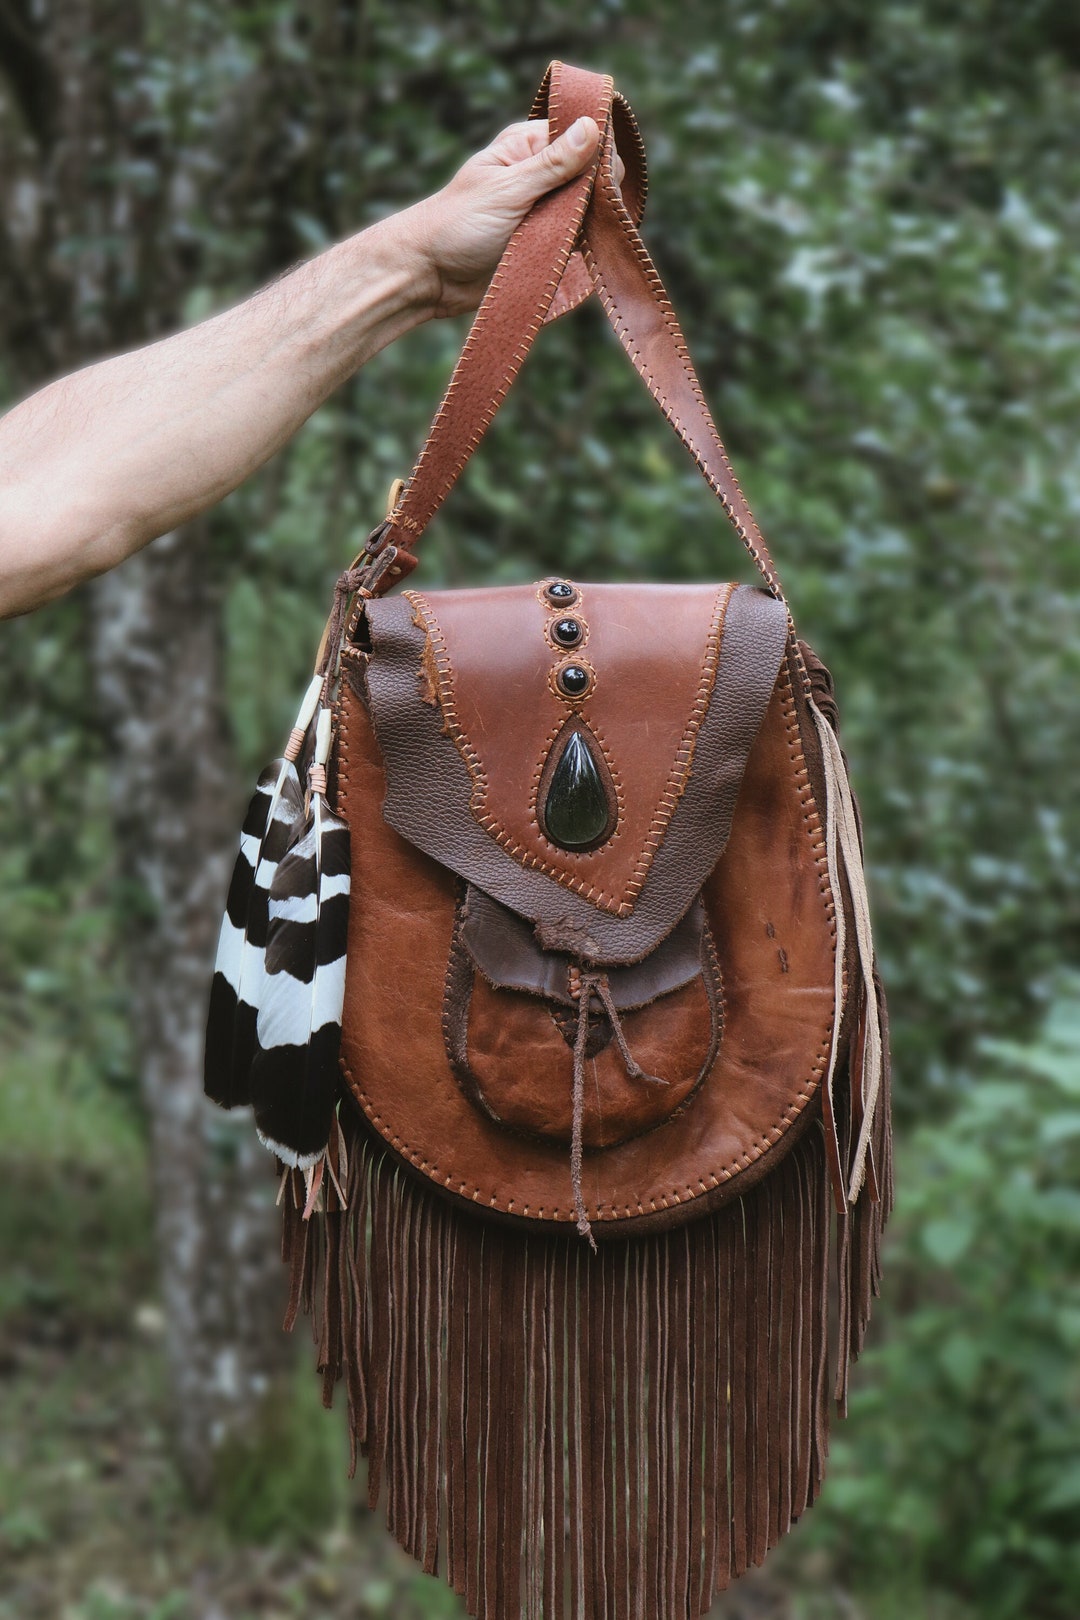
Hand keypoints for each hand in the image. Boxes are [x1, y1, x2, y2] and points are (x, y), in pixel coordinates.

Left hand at [400, 117, 621, 318]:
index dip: (600, 151)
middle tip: (585, 216)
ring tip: (577, 238)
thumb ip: (552, 164)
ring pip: (589, 209)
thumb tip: (592, 125)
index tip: (602, 178)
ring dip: (590, 224)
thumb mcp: (508, 190)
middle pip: (592, 173)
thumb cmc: (458, 224)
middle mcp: (540, 173)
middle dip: (598, 192)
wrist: (430, 275)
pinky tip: (583, 253)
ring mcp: (545, 209)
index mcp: (528, 146)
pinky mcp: (545, 242)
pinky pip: (577, 240)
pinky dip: (582, 247)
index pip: (583, 134)